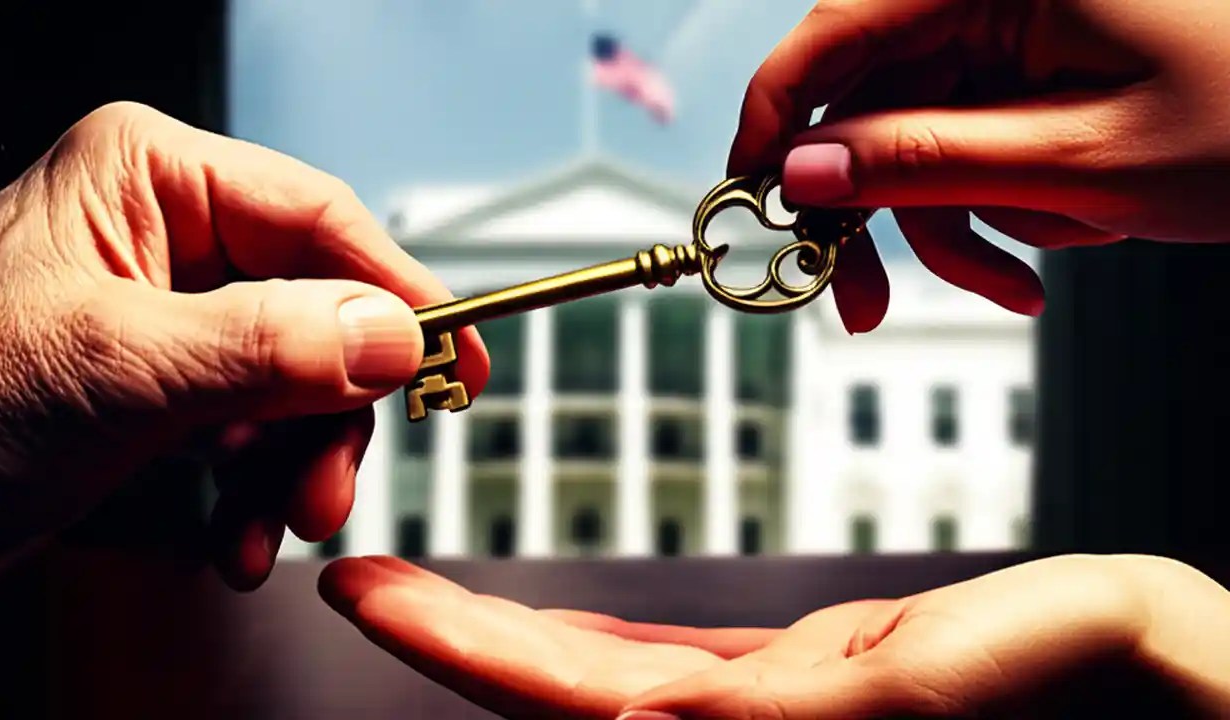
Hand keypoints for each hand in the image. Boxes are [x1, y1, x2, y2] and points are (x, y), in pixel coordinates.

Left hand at [0, 102, 487, 595]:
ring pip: (294, 382)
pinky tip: (231, 537)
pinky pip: (251, 429)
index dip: (400, 294)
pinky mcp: (157, 388)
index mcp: (151, 178)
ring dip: (294, 467)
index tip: (456, 362)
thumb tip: (392, 333)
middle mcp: (165, 237)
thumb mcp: (115, 369)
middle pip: (319, 311)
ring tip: (271, 528)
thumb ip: (269, 344)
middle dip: (330, 411)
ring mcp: (165, 317)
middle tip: (330, 485)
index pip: (321, 219)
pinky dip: (254, 492)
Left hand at [319, 554, 1229, 718]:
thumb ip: (797, 711)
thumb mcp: (935, 686)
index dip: (462, 649)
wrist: (1158, 675)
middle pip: (563, 685)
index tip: (371, 596)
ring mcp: (772, 707)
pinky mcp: (811, 675)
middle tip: (363, 574)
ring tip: (429, 583)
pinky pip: (682, 657)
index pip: (571, 702)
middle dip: (456, 630)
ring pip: (609, 669)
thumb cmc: (1084, 682)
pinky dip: (608, 636)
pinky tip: (565, 623)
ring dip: (514, 627)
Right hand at [733, 0, 1229, 332]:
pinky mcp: (1040, 69)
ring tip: (1018, 282)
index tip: (751, 204)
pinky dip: (997, 208)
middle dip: (872, 211)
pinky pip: (974, 143)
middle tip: (862, 304)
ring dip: (952, 224)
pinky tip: (1053, 246)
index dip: (774, 122)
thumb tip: (803, 169)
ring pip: (920, 138)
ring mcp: (1019, 32)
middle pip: (869, 101)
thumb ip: (925, 157)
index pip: (832, 34)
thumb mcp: (1081, 157)